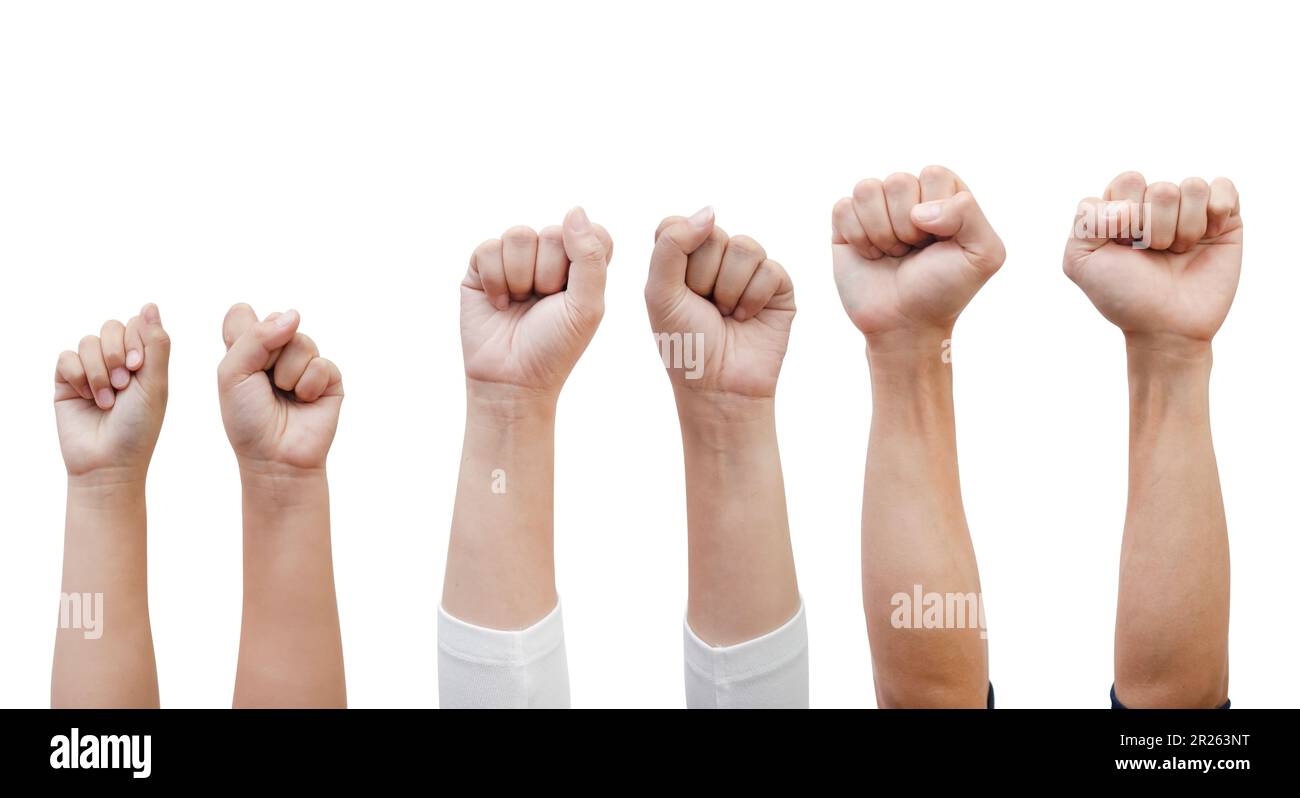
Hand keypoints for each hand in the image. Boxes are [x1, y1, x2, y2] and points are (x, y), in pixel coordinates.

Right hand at [54, 304, 169, 478]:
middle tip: (123, 384)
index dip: (136, 340)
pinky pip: (66, 357)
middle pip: (111, 327)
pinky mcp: (67, 381)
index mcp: (144, 360)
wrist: (108, 462)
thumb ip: (156, 343)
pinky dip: (78, 376)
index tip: (139, 368)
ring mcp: (91, 370)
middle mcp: (118, 361)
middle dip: (117, 354)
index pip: (137, 324)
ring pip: (88, 341)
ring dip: (99, 371)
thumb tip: (150, 305)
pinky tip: (87, 397)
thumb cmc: (138, 427)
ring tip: (106, 399)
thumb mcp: (155, 384)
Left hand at [218, 305, 343, 470]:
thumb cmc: (248, 419)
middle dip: (268, 355)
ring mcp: (305, 363)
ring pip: (302, 342)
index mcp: (247, 347)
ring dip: (289, 374)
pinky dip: (309, 386)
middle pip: (277, 322)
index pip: (243, 313)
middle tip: (265, 384)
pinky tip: (305, 401)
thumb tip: (295, 315)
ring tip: (286, 395)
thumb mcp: (233, 373)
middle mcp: (277, 351)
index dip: (244, 332)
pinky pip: (322, 364)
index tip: (242, 362)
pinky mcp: (329, 378)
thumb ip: (255, 337)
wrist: (275, 456)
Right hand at [460, 207, 612, 399]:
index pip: (590, 231)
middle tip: (543, 304)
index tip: (573, 290)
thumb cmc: (555, 347)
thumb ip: (590, 256)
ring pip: (518, 235)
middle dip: (548, 275)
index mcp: (581, 266)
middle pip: (553, 232)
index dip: (582, 257)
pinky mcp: (481, 268)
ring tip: (520, 303)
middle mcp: (548, 258)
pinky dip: (495, 281)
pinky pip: (488, 248)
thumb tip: (573, 210)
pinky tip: (499, 304)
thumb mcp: (587, 306)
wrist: (512, 379)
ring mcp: (513, 260)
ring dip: (520, 277)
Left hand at [644, 208, 794, 397]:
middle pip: (711, 233)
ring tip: (726, 314)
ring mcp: (748, 269)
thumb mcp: (660, 294)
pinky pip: (769, 268)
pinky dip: (753, 299)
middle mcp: (715, 257)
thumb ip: (671, 245)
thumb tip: (710, 210)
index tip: (677, 289)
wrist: (718, 387)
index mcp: (681, 257)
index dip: (677, 255)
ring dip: (729, 289)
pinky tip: (747, 319)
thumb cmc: (685, 344)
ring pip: (744, 247)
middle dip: (703, 276)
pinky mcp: (778, 284)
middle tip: (704, 307)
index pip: (677, 224)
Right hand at [832, 166, 1004, 348]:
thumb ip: (970, 214)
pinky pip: (843, 208)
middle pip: (898, 181)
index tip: (938, 242)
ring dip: (880, 231)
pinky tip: (870, 255)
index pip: (933, 174)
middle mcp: (910, 196)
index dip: (935, 210)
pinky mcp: (846, 224)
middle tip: (913, 251)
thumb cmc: (945, 290)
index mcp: (944, 194)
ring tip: (892, 253)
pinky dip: (857, 238)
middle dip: (905, 226)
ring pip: (867, 189)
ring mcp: (876, 208)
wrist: (906, 325)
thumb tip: (919, 210)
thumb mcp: (983, 255)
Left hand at [1063, 172, 1241, 351]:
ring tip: (1177, 253)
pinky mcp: (1224, 217)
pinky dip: (1215, 214)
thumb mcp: (1080, 261)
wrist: (1165, 327)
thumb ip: (1084, 221)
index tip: (1124, 246)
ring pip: (1191, 188)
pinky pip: (1223, 187)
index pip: (1127, 182)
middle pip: (1160, 189)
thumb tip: (1126, 206)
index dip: (1126, 217)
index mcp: (1122, 206)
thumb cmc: (1123, 295)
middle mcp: (1155, 203)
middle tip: (1153, 254)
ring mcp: (1190, 209)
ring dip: (1184, 230)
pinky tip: (1207, 238)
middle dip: (1155, 230)